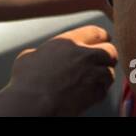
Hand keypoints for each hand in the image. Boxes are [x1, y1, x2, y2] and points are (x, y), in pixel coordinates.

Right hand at [0, 25, 116, 115]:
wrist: (31, 103)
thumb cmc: (25, 81)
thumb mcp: (28, 56)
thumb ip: (42, 52)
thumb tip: (38, 55)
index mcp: (69, 41)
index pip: (97, 32)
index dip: (101, 38)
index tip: (101, 43)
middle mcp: (85, 55)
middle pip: (111, 51)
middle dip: (107, 58)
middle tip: (101, 63)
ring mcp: (91, 74)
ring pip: (110, 72)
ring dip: (103, 77)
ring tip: (94, 81)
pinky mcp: (93, 93)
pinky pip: (103, 91)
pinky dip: (98, 93)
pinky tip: (88, 94)